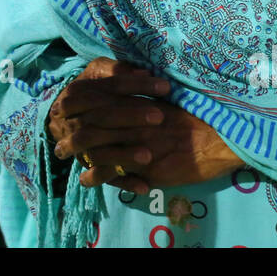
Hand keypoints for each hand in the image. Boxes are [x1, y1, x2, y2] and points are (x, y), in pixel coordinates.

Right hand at [48, 58, 170, 192]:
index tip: (165, 87)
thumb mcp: (98, 73)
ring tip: (149, 156)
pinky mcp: (87, 166)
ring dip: (123, 154)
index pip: (111, 86)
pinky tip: (144, 186)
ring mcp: (77, 145)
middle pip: (103, 117)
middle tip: (160, 117)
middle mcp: (74, 119)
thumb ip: (118, 70)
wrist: (59, 119)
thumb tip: (143, 72)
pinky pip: (103, 178)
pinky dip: (123, 182)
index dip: (138, 86)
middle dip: (131, 116)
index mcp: (79, 91)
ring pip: (98, 151)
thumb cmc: (91, 91)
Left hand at [76, 100, 243, 193]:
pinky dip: (95, 176)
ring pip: (95, 145)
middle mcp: (133, 119)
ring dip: (77, 151)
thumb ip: (146, 101)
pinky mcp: (140, 164)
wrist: (218, 139)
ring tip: (64, 155)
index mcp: (139, 101)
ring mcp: (135, 141)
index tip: (65, 106)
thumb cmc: (199, 119)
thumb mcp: (168, 103)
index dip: (80, 103)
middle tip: (58, 135)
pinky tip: (85, 180)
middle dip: (72, 128)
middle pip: (92, 121)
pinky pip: (109, 171)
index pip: (100, 99)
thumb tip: (127, 95)